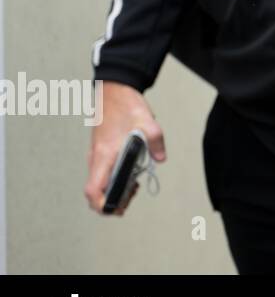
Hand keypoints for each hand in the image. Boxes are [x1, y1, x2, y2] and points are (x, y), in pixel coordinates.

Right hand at [85, 82, 164, 215]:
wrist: (114, 89)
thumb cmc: (126, 105)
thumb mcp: (148, 123)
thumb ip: (156, 142)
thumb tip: (161, 159)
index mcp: (105, 155)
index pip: (93, 190)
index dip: (102, 205)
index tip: (117, 207)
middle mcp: (96, 158)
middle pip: (95, 191)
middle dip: (112, 200)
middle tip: (131, 197)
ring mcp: (96, 155)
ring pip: (98, 182)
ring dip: (114, 189)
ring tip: (133, 186)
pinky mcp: (100, 151)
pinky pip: (102, 172)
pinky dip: (113, 178)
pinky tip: (130, 173)